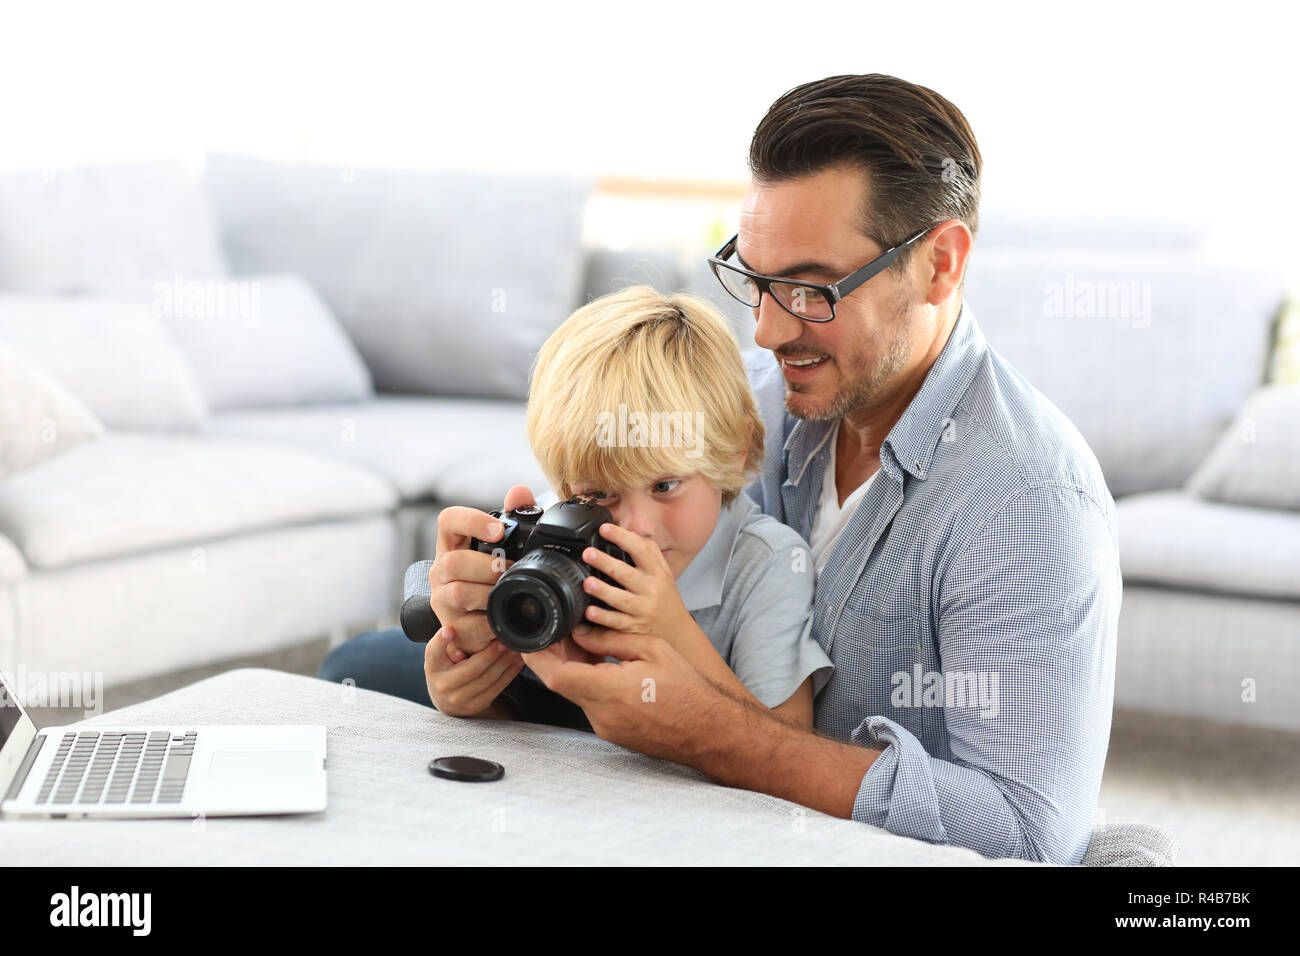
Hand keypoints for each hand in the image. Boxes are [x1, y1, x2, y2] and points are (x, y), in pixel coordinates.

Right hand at [424, 624, 523, 716]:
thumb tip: (464, 627)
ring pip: (487, 679)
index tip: (449, 630)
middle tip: (504, 640)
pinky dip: (509, 674)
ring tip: (515, 650)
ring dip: (505, 663)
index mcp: (433, 666)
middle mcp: (443, 684)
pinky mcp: (475, 705)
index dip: (441, 641)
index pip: (433, 652)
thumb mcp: (441, 655)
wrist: (446, 699)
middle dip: (491, 653)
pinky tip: (517, 663)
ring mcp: (459, 698)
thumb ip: (451, 642)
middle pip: (471, 668)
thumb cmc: (447, 668)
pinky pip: (496, 688)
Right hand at [429, 484, 535, 656]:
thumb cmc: (493, 580)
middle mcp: (441, 572)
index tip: (498, 530)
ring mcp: (443, 601)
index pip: (448, 521)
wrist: (485, 626)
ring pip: (459, 593)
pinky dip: (493, 623)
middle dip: (487, 567)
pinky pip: (471, 625)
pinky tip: (505, 618)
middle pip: (452, 562)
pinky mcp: (453, 628)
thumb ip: (514, 518)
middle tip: (510, 571)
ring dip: (490, 594)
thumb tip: (519, 493)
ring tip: (509, 594)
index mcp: (453, 546)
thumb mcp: (503, 549)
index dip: (471, 520)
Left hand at [522, 625, 722, 761]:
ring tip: (589, 645)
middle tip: (564, 633)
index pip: (556, 676)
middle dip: (557, 657)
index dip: (536, 657)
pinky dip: (591, 684)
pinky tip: (605, 667)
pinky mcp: (613, 733)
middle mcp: (602, 714)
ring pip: (577, 693)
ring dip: (576, 670)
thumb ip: (611, 639)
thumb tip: (581, 632)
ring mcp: (606, 727)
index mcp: (609, 690)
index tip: (529, 641)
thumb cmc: (688, 691)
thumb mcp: (651, 649)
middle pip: (563, 683)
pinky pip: (592, 704)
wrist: (708, 730)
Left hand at [578, 522, 699, 655]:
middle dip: (606, 563)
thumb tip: (627, 530)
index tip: (604, 529)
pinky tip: (590, 612)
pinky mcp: (634, 627)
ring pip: (622, 600)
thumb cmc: (665, 597)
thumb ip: (648, 551)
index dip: (622, 537)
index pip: (641, 550)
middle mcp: (651, 590)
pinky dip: (603, 618)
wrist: (677, 631)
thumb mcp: (663, 571)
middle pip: (627, 574)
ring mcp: (642, 609)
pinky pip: (617, 622)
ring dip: (603, 591)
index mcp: (657, 572)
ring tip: (587, 582)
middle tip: (588, 554)